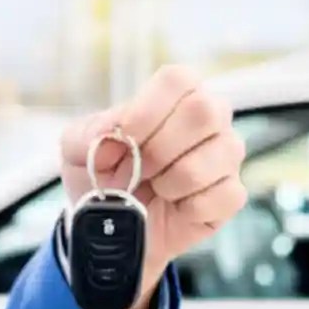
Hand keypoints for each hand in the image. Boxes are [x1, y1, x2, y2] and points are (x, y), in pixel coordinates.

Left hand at [59, 66, 247, 308]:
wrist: (112, 227)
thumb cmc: (102, 176)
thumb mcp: (77, 152)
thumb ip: (85, 136)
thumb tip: (110, 137)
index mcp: (173, 96)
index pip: (178, 80)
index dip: (149, 109)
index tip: (125, 136)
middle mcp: (209, 118)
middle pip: (203, 112)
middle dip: (159, 148)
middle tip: (137, 169)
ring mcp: (225, 156)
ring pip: (213, 158)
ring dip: (170, 181)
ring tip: (153, 188)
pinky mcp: (231, 194)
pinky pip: (222, 195)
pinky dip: (187, 207)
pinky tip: (174, 206)